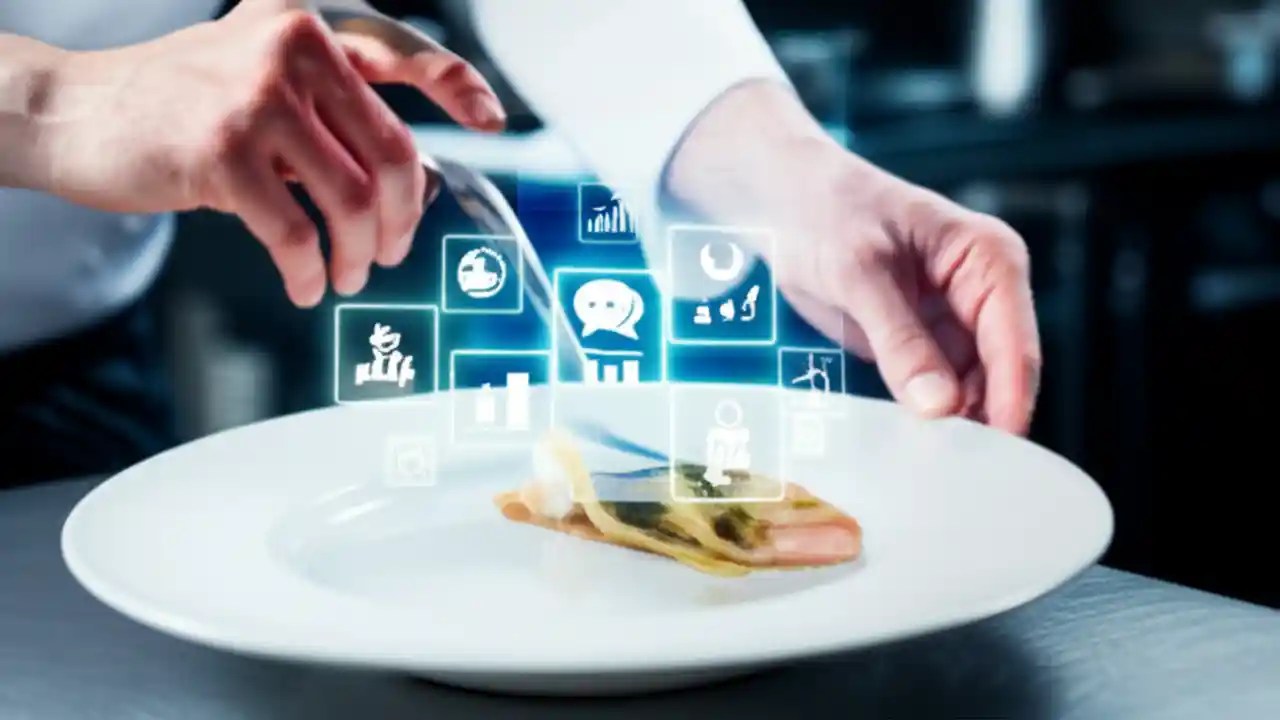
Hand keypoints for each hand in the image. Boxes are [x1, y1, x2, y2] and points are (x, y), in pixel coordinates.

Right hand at [36, 0, 504, 306]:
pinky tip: (305, 284)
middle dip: (402, 216)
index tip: (492, 121)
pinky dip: (308, 270)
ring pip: (350, 199)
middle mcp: (290, 49)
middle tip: (391, 251)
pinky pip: (295, 232)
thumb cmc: (183, 106)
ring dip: (358, 253)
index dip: (456, 87)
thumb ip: (335, 115)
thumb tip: (415, 183)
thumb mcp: (265, 81)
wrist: (81, 113)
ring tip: (348, 276)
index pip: (402, 52)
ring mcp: (256, 98)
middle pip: (390, 150)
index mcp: (308, 27)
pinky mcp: (222, 153)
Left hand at [667, 82, 1040, 434]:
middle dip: (982, 420)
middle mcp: (983, 290)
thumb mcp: (859, 273)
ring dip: (953, 426)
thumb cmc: (826, 213)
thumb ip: (900, 339)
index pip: (1014, 342)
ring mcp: (954, 318)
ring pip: (972, 389)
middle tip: (957, 473)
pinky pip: (937, 389)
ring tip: (929, 466)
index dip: (1010, 401)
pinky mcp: (923, 339)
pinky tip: (909, 445)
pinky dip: (926, 416)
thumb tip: (940, 406)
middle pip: (1001, 373)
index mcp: (988, 258)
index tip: (996, 452)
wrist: (782, 202)